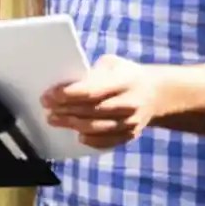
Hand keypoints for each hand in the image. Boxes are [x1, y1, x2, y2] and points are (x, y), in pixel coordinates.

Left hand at [41, 54, 162, 149]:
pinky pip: (107, 141)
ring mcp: (131, 122)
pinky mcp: (130, 135)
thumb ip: (92, 73)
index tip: (48, 95)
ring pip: (96, 128)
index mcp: (124, 81)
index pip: (91, 90)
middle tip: (46, 107)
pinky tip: (76, 134)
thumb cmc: (126, 75)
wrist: (158, 94)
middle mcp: (129, 103)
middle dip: (65, 110)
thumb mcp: (113, 64)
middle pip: (91, 110)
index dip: (67, 94)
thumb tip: (66, 85)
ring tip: (53, 119)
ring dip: (71, 124)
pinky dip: (91, 140)